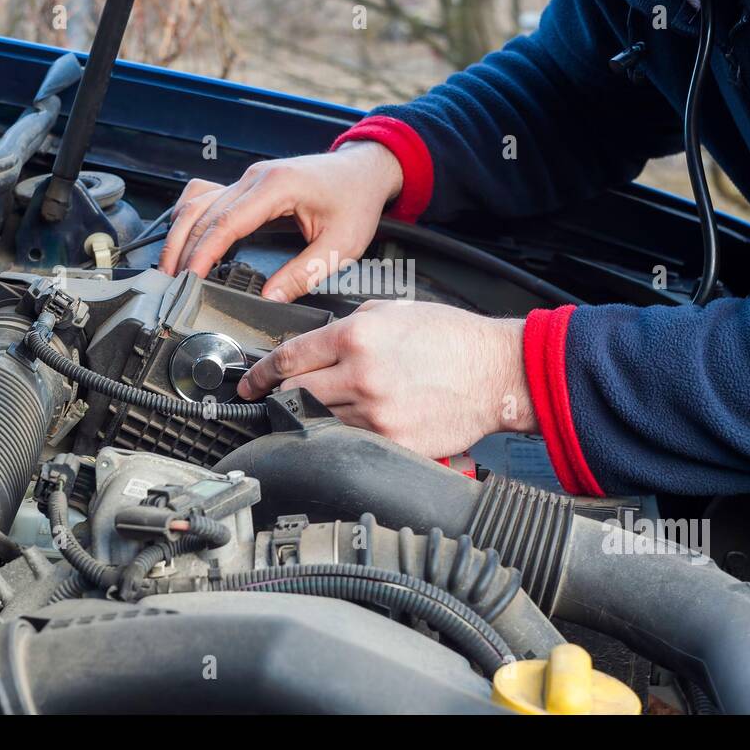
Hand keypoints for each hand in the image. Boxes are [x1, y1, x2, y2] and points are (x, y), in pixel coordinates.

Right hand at [158, 141, 402, 302]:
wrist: (365, 170)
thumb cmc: (356, 200)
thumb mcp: (340, 245)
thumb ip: (303, 273)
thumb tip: (269, 299)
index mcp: (276, 187)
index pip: (225, 223)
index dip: (203, 254)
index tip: (189, 279)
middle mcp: (256, 177)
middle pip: (203, 214)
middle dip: (183, 251)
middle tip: (171, 284)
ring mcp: (248, 178)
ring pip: (198, 204)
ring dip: (180, 236)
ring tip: (170, 268)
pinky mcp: (248, 184)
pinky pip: (207, 197)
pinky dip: (191, 219)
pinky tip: (185, 241)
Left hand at [238, 300, 538, 457]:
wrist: (497, 370)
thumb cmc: (453, 338)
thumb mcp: (395, 309)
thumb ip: (351, 323)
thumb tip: (320, 342)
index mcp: (356, 335)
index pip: (289, 358)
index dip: (261, 373)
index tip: (252, 382)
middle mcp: (360, 374)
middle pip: (296, 393)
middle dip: (280, 396)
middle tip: (273, 399)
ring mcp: (376, 412)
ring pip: (322, 420)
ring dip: (317, 415)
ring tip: (330, 407)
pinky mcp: (393, 440)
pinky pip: (353, 440)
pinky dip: (348, 434)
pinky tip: (358, 424)